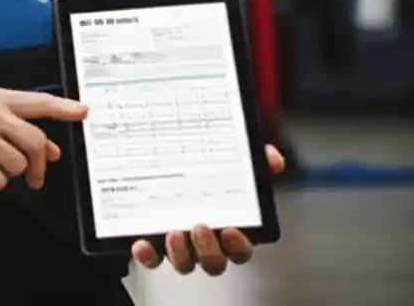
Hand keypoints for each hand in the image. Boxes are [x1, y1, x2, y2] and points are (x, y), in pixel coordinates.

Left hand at [132, 144, 286, 274]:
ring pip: (184, 263)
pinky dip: (148, 255)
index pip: (240, 248)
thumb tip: (271, 159)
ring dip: (180, 254)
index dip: (238, 246)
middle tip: (200, 227)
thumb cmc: (209, 162)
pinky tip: (142, 243)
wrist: (164, 151)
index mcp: (229, 226)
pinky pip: (152, 256)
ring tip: (173, 233)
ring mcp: (179, 242)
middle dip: (208, 250)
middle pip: (213, 261)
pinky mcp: (154, 238)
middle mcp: (205, 239)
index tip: (231, 231)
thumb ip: (256, 156)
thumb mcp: (234, 154)